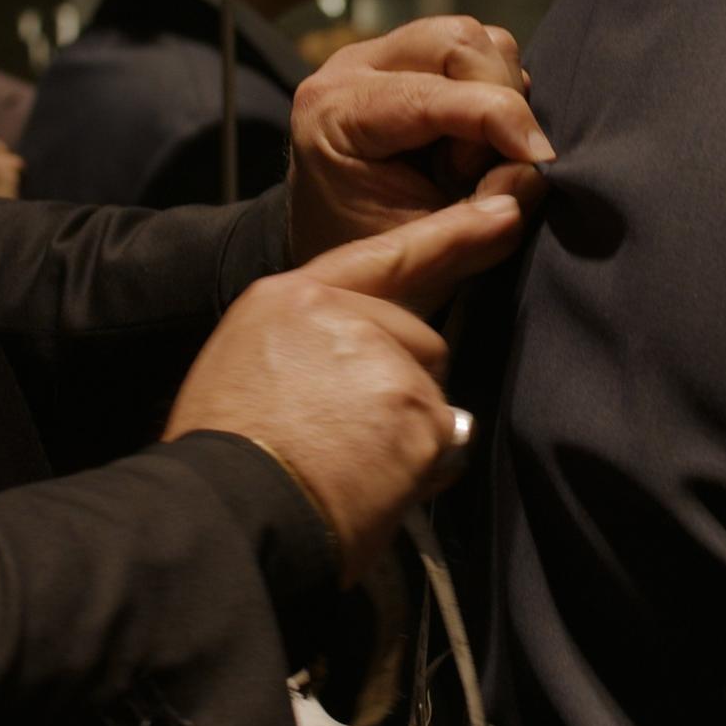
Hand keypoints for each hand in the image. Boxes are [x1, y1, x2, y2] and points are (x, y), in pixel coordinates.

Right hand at [163, 192, 524, 585]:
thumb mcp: (247, 367)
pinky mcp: (414, 409)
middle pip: (421, 338)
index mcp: (291, 297)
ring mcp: (382, 359)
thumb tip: (358, 372)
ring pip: (432, 392)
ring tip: (350, 468)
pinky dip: (419, 472)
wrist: (223, 513)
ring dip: (410, 435)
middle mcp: (340, 313)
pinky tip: (369, 487)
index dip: (449, 234)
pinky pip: (443, 443)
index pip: (383, 257)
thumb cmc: (225, 456)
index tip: (502, 212)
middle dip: (406, 386)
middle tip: (348, 438)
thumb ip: (311, 347)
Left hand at [288, 15, 553, 266]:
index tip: (539, 162)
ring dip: (499, 95)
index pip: (431, 93)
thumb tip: (534, 170)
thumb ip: (481, 218)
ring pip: (475, 37)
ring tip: (473, 157)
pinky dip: (496, 91)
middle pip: (457, 40)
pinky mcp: (411, 57)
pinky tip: (474, 140)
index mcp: (334, 113)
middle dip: (497, 101)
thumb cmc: (374, 261)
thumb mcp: (425, 256)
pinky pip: (478, 49)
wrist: (340, 258)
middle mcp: (350, 68)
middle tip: (483, 169)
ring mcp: (380, 55)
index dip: (501, 119)